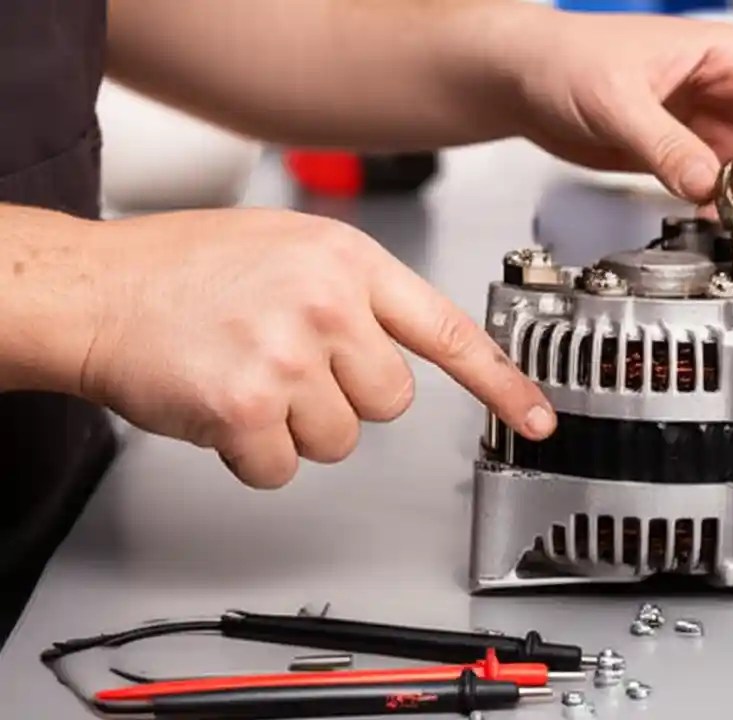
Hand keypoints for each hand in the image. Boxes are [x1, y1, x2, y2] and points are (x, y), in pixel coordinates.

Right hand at [79, 208, 554, 488]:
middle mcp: (329, 304)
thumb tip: (402, 343)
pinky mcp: (248, 406)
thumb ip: (355, 291)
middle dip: (345, 400)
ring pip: (340, 441)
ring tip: (248, 377)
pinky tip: (223, 410)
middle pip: (392, 402)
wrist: (97, 289)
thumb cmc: (184, 268)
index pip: (448, 332)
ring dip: (295, 428)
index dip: (501, 383)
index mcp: (349, 262)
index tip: (536, 418)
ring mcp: (290, 354)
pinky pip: (281, 468)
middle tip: (289, 367)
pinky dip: (250, 456)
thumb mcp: (291, 248)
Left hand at [508, 9, 732, 208]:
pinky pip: (732, 188)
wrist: (526, 80)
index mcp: (729, 57)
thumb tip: (707, 184)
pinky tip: (714, 219)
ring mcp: (715, 126)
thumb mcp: (617, 101)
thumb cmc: (568, 59)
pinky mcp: (693, 156)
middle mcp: (731, 91)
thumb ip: (665, 145)